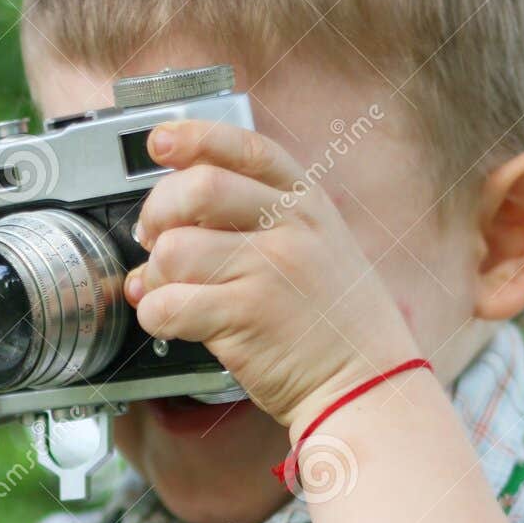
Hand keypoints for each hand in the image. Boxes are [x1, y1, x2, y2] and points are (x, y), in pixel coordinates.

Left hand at [124, 119, 417, 430]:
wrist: (368, 384)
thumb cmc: (337, 325)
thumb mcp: (319, 249)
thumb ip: (257, 225)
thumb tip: (171, 227)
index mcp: (306, 204)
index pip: (243, 148)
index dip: (193, 138)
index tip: (160, 142)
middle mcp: (289, 229)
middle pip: (197, 188)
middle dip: (157, 212)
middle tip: (154, 239)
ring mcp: (268, 271)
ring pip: (174, 249)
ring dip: (155, 274)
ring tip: (169, 291)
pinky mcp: (246, 318)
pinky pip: (170, 304)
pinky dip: (155, 314)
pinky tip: (171, 321)